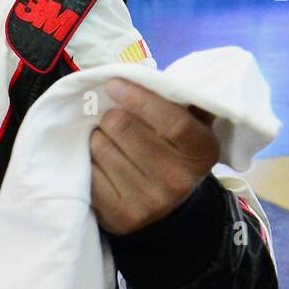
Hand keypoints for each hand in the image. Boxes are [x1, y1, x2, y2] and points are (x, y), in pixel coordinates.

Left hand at [90, 78, 218, 234]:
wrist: (169, 212)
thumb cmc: (173, 153)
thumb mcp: (191, 127)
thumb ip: (179, 100)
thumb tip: (148, 72)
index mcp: (200, 151)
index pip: (172, 121)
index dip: (139, 99)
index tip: (113, 84)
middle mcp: (178, 179)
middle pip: (123, 127)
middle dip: (111, 116)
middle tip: (113, 118)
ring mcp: (148, 201)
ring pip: (100, 146)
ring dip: (97, 138)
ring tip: (109, 142)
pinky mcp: (119, 215)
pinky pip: (87, 171)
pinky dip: (87, 160)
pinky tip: (99, 162)